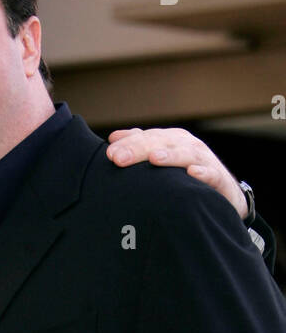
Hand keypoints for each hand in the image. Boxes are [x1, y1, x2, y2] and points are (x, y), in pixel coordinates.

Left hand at [106, 127, 246, 218]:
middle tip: (118, 158)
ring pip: (186, 154)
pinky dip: (203, 173)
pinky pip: (211, 175)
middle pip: (161, 143)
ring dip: (170, 156)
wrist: (225, 194)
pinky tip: (192, 173)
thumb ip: (140, 147)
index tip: (108, 154)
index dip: (128, 144)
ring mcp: (204, 161)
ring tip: (154, 159)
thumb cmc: (186, 177)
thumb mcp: (163, 160)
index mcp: (171, 141)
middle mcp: (187, 146)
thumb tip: (113, 139)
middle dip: (139, 149)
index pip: (146, 138)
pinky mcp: (219, 179)